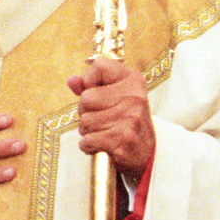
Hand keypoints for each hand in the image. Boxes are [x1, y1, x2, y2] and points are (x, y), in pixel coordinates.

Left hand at [69, 58, 154, 183]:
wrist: (147, 154)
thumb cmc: (126, 122)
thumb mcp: (114, 98)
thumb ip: (91, 87)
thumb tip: (72, 80)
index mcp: (132, 80)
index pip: (100, 65)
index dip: (90, 81)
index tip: (98, 93)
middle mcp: (133, 96)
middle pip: (86, 98)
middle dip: (86, 112)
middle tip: (103, 120)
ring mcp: (129, 118)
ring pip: (85, 121)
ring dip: (88, 131)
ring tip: (104, 132)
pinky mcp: (123, 139)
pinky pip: (87, 140)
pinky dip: (89, 146)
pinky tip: (102, 145)